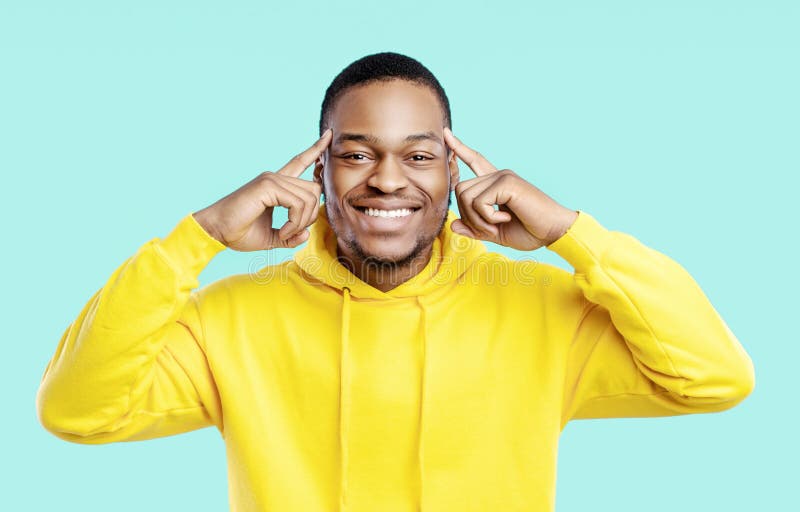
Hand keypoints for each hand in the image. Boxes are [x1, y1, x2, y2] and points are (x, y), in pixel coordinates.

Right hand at [192, 129, 331, 250]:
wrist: (216, 231)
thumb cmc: (238, 233)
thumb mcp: (272, 238)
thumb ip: (291, 235)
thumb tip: (306, 234)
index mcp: (276, 185)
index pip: (300, 161)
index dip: (316, 149)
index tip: (329, 135)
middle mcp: (275, 177)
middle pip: (314, 189)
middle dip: (310, 216)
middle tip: (292, 232)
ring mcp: (271, 179)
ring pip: (309, 198)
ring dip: (301, 222)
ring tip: (285, 233)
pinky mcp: (267, 186)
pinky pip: (297, 204)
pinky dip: (294, 222)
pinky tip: (283, 231)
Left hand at [444, 127, 577, 250]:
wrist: (554, 231)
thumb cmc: (530, 232)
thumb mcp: (495, 233)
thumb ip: (474, 228)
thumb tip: (453, 224)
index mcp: (497, 184)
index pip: (475, 161)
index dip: (460, 149)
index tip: (446, 133)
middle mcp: (499, 176)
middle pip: (461, 190)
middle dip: (469, 216)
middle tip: (492, 228)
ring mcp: (503, 176)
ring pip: (466, 196)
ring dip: (478, 219)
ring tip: (499, 224)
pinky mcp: (506, 182)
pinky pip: (478, 202)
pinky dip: (488, 218)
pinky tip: (505, 219)